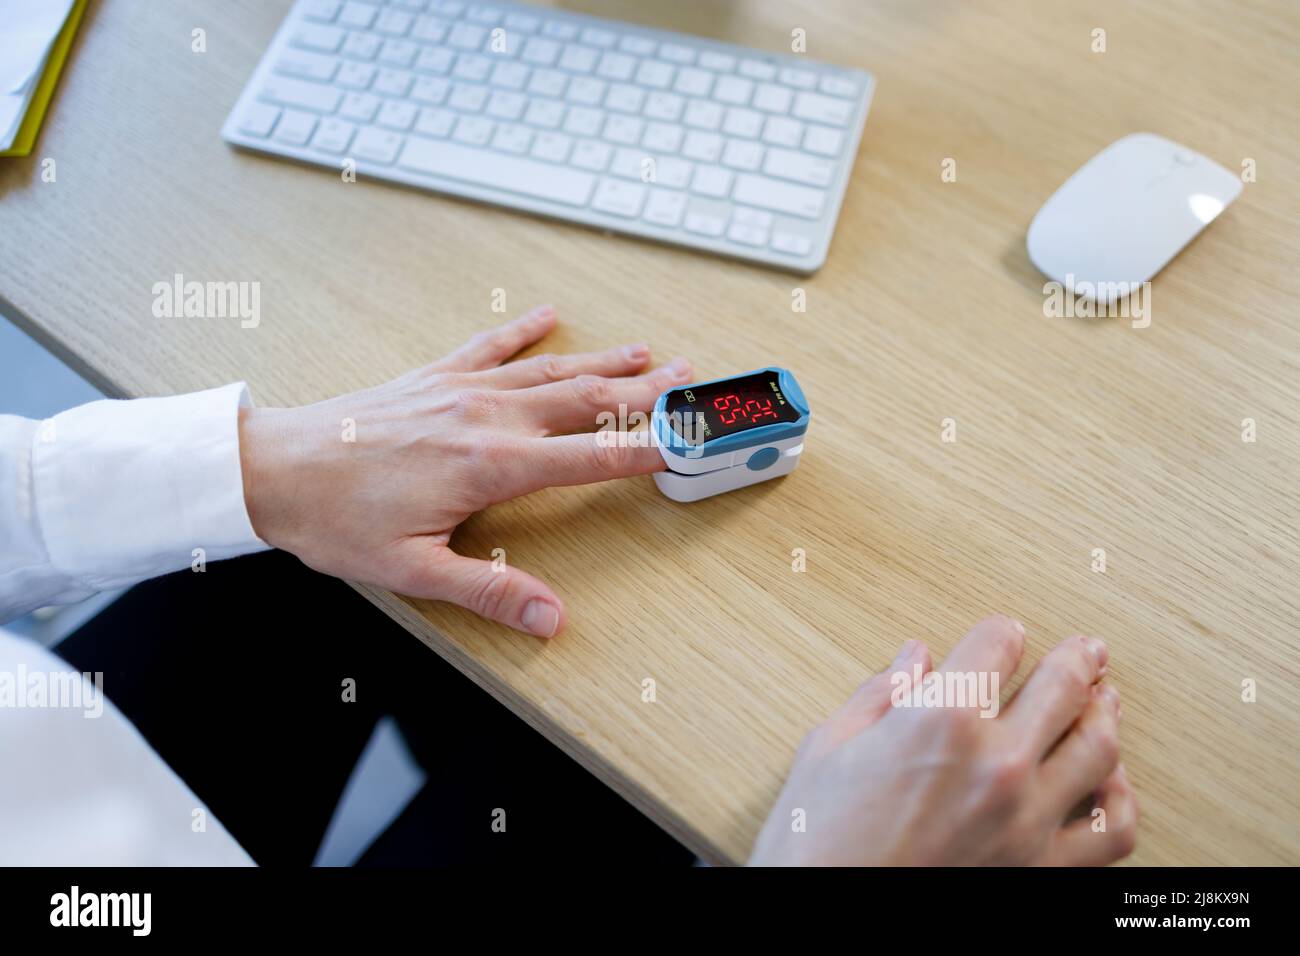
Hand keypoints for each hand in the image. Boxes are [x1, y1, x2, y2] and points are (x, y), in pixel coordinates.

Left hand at [238, 305, 691, 637]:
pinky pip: (489, 344)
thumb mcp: (414, 571)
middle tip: (693, 382)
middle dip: (646, 392)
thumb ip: (490, 592)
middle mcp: (485, 417)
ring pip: (550, 371)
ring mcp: (460, 390)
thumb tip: (551, 617)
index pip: (592, 456)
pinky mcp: (432, 377)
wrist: (272, 469)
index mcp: (491, 465)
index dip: (648, 449)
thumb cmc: (336, 521)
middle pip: (585, 400)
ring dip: (604, 362)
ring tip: (649, 353)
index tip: (691, 441)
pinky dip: (523, 330)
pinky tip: (549, 316)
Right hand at [749, 616, 1137, 864]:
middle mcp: (996, 762)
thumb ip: (877, 697)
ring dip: (1106, 714)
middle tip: (1087, 649)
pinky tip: (1112, 781)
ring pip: (1098, 748)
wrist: (829, 924)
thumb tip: (910, 661)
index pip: (994, 646)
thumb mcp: (827, 751)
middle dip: (1078, 658)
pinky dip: (1121, 799)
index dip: (1000, 632)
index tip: (1004, 632)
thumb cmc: (817, 844)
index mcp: (939, 720)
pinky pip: (1112, 830)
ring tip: (1106, 700)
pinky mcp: (1042, 869)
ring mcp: (1027, 818)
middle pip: (1063, 686)